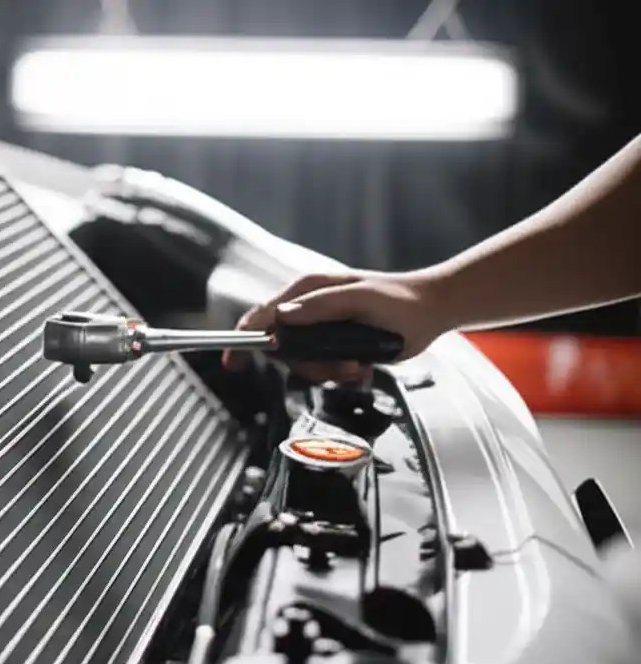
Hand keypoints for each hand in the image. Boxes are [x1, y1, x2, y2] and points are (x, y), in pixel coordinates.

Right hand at [222, 271, 450, 382]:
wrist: (429, 311)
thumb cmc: (399, 300)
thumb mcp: (359, 299)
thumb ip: (320, 306)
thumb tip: (282, 317)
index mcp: (306, 290)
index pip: (263, 314)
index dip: (243, 337)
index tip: (233, 361)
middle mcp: (306, 309)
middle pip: (280, 347)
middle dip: (308, 365)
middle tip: (342, 366)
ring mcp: (318, 328)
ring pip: (300, 362)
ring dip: (328, 371)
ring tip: (358, 365)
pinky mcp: (330, 345)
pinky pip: (318, 368)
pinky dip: (338, 373)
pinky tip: (360, 365)